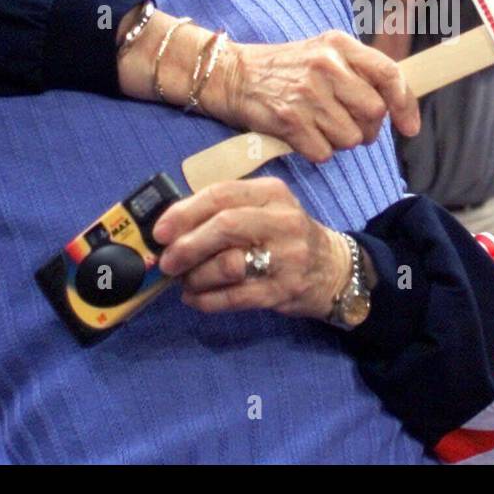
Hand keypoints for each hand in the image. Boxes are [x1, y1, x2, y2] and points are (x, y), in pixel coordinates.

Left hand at [152, 177, 351, 319]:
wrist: (333, 269)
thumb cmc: (286, 236)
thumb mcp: (264, 209)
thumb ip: (225, 211)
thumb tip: (171, 227)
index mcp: (272, 193)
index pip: (221, 194)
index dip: (184, 212)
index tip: (160, 231)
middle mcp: (282, 220)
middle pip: (225, 226)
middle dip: (187, 246)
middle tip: (167, 262)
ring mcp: (287, 257)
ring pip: (228, 264)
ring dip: (196, 276)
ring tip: (185, 281)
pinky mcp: (284, 290)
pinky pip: (236, 297)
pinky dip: (207, 300)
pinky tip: (195, 299)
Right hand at [207, 28, 420, 162]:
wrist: (231, 75)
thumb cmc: (284, 68)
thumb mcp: (323, 52)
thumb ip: (359, 70)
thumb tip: (398, 105)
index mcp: (339, 45)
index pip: (389, 74)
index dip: (405, 104)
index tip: (409, 127)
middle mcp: (326, 66)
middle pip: (374, 113)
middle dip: (367, 128)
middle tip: (348, 124)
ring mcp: (307, 93)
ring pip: (351, 138)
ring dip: (339, 141)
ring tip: (319, 126)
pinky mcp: (289, 120)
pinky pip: (324, 152)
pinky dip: (316, 151)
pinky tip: (302, 135)